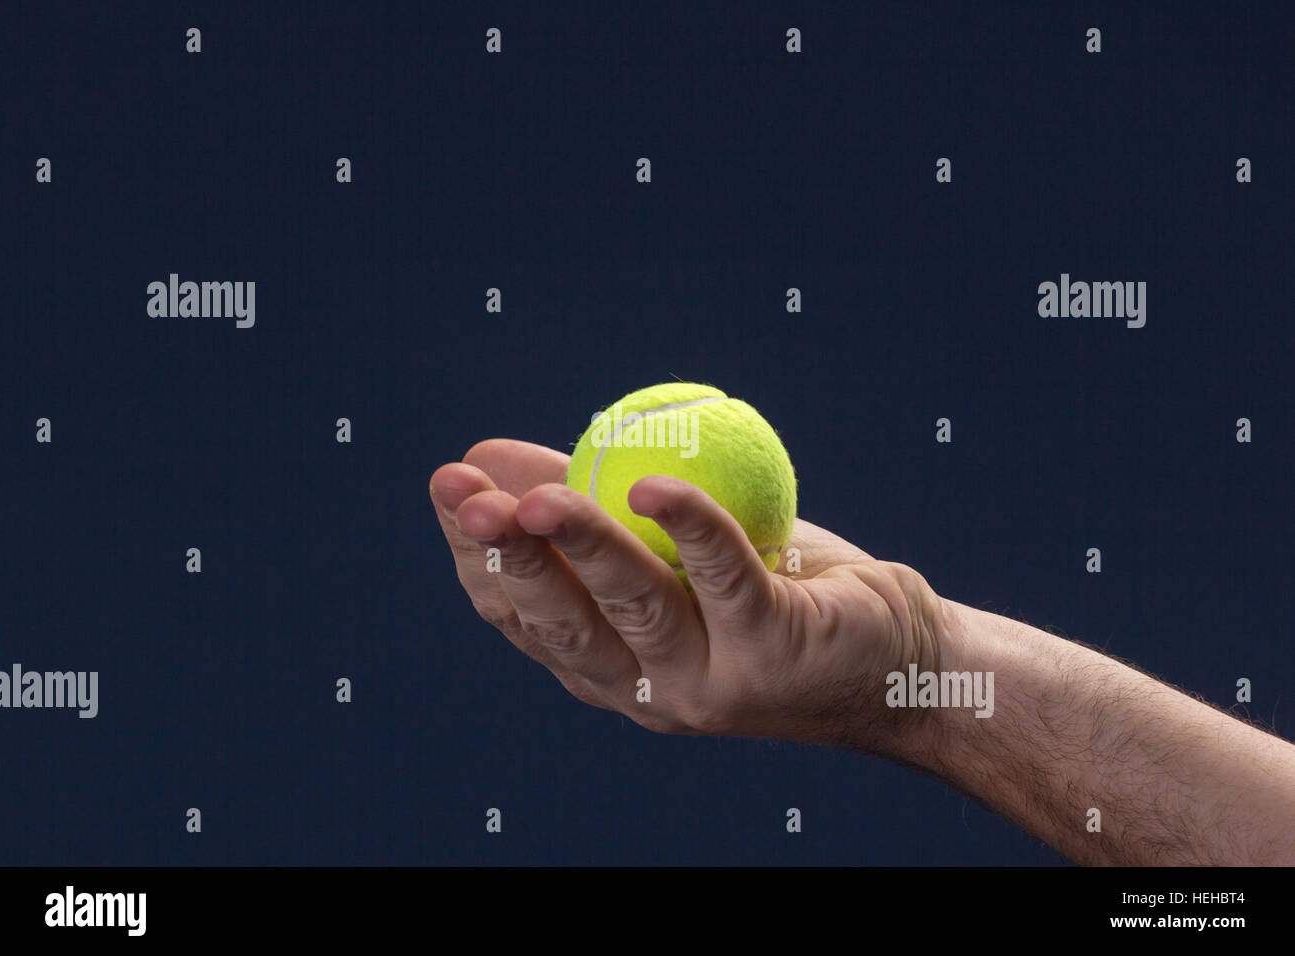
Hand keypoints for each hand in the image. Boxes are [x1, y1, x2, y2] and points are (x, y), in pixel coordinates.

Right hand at [430, 439, 947, 753]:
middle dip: (504, 558)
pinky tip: (656, 485)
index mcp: (609, 666)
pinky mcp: (773, 652)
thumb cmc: (774, 588)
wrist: (895, 655)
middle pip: (559, 623)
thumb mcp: (669, 545)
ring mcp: (710, 681)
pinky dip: (690, 527)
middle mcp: (647, 688)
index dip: (475, 555)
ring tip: (538, 498)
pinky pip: (726, 577)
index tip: (450, 487)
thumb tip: (492, 451)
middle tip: (466, 495)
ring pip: (631, 605)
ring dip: (580, 546)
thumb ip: (593, 503)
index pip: (522, 616)